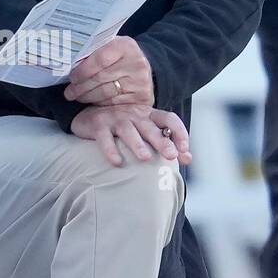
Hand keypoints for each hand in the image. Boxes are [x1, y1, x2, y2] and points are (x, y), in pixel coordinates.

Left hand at [64, 37, 153, 105]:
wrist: (142, 67)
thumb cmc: (119, 57)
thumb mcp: (108, 47)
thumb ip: (92, 52)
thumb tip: (69, 64)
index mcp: (125, 46)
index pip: (99, 59)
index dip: (82, 70)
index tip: (71, 77)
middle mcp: (136, 63)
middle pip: (100, 78)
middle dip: (81, 87)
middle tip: (69, 92)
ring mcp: (141, 82)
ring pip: (106, 93)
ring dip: (87, 97)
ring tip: (77, 96)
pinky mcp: (142, 97)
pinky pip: (114, 103)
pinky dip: (100, 104)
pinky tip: (93, 101)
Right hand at [70, 104, 191, 167]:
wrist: (89, 115)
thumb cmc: (123, 125)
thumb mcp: (146, 130)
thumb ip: (167, 143)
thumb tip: (188, 158)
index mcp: (149, 115)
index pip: (169, 118)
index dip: (179, 131)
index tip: (184, 148)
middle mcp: (134, 115)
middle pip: (150, 127)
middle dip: (162, 141)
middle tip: (171, 155)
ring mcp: (115, 119)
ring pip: (128, 131)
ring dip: (138, 144)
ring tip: (146, 158)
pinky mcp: (98, 126)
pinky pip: (105, 138)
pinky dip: (111, 150)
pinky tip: (117, 162)